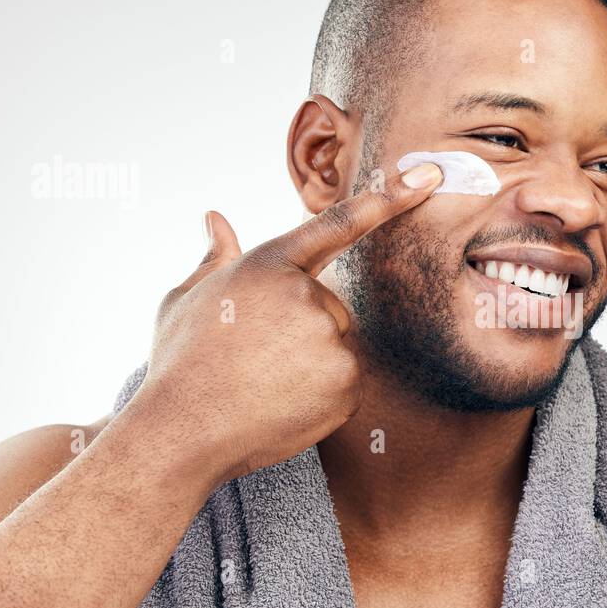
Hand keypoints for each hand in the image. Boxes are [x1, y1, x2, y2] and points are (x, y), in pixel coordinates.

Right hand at [129, 162, 443, 484]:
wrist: (182, 432)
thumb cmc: (179, 364)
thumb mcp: (186, 299)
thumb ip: (215, 257)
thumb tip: (215, 218)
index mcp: (268, 265)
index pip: (338, 224)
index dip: (388, 198)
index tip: (427, 176)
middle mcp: (306, 296)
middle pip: (329, 304)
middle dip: (302, 326)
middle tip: (255, 354)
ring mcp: (330, 341)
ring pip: (337, 342)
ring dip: (310, 359)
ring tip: (263, 380)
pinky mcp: (346, 383)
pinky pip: (344, 379)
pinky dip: (321, 392)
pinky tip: (282, 402)